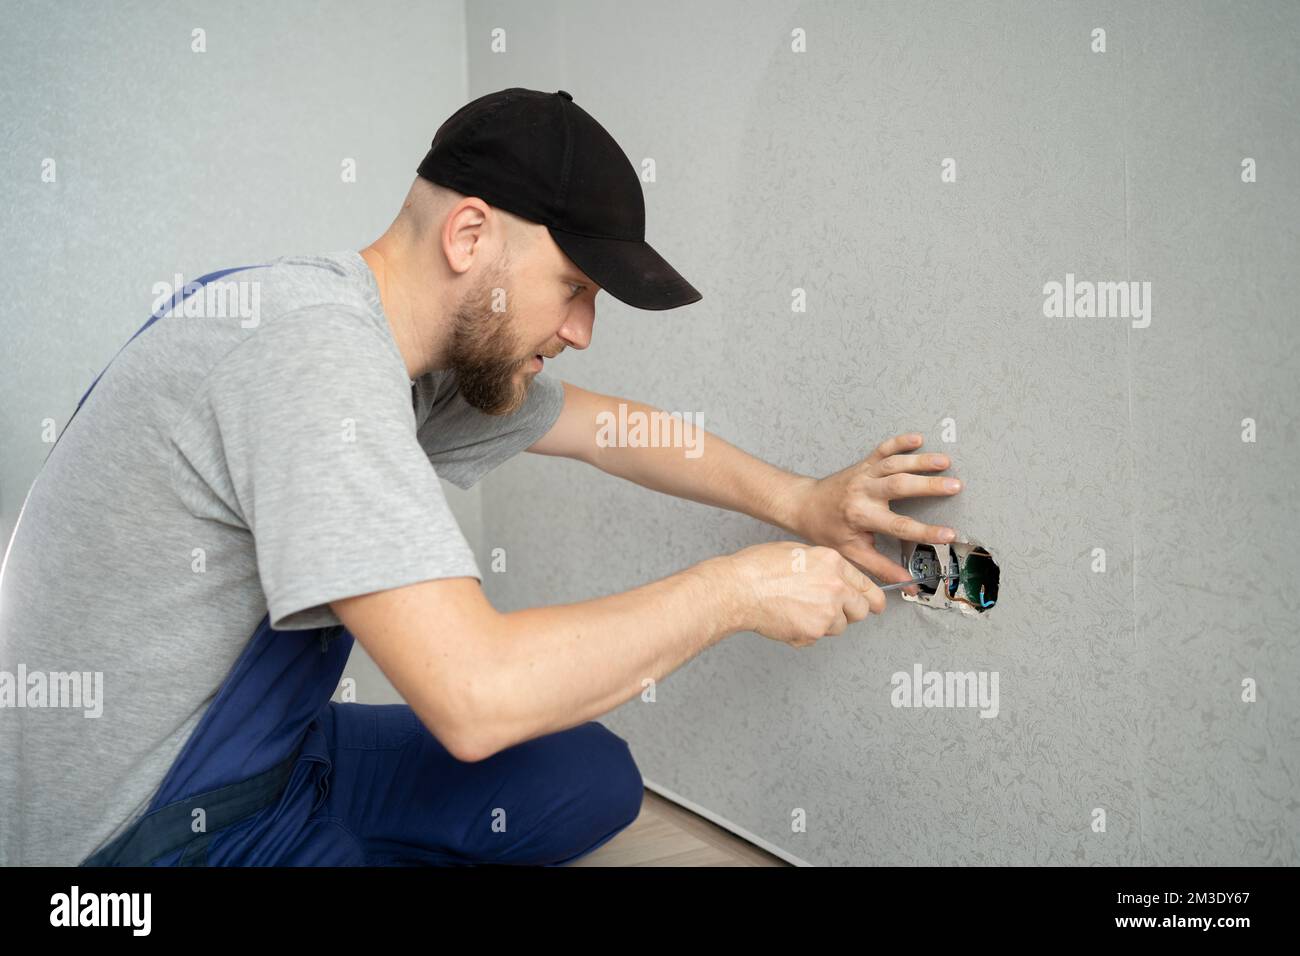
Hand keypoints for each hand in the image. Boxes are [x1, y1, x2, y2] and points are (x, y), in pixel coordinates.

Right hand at [722, 542, 884, 646]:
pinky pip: (818, 637)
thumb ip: (823, 566)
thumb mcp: (798, 552)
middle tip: (830, 610)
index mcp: (833, 563)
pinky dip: (806, 633)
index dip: (873, 598)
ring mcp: (826, 611)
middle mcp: (835, 586)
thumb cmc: (758, 568)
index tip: (876, 604)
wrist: (738, 589)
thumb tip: (834, 577)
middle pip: (862, 610)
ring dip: (826, 623)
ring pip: (840, 626)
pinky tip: (790, 618)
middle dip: (850, 612)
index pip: (868, 586)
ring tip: (799, 610)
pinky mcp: (813, 631)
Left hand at [788, 433, 961, 594]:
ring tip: (945, 461)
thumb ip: (882, 567)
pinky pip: (882, 449)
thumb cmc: (828, 530)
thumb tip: (910, 585)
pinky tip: (917, 438)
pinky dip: (899, 441)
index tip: (949, 534)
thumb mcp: (851, 553)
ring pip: (894, 464)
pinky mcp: (863, 463)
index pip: (899, 525)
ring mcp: (863, 474)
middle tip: (955, 486)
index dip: (925, 531)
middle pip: (899, 485)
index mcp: (861, 516)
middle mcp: (863, 492)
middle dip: (929, 485)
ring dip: (920, 461)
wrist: (804, 505)